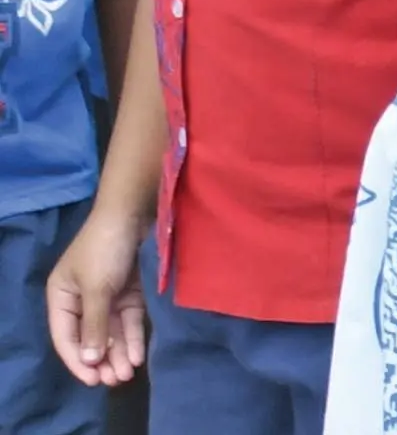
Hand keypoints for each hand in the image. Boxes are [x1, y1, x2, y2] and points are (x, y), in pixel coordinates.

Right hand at [45, 208, 145, 386]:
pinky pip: (128, 319)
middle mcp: (81, 298)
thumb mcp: (97, 288)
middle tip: (114, 381)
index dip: (78, 360)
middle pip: (90, 336)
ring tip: (127, 375)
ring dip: (117, 352)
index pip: (65, 337)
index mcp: (61, 297)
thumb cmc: (105, 249)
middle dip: (101, 359)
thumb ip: (93, 324)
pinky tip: (138, 356)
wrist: (133, 213)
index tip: (91, 380)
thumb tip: (89, 359)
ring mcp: (106, 294)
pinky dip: (132, 336)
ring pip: (110, 330)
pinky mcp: (128, 290)